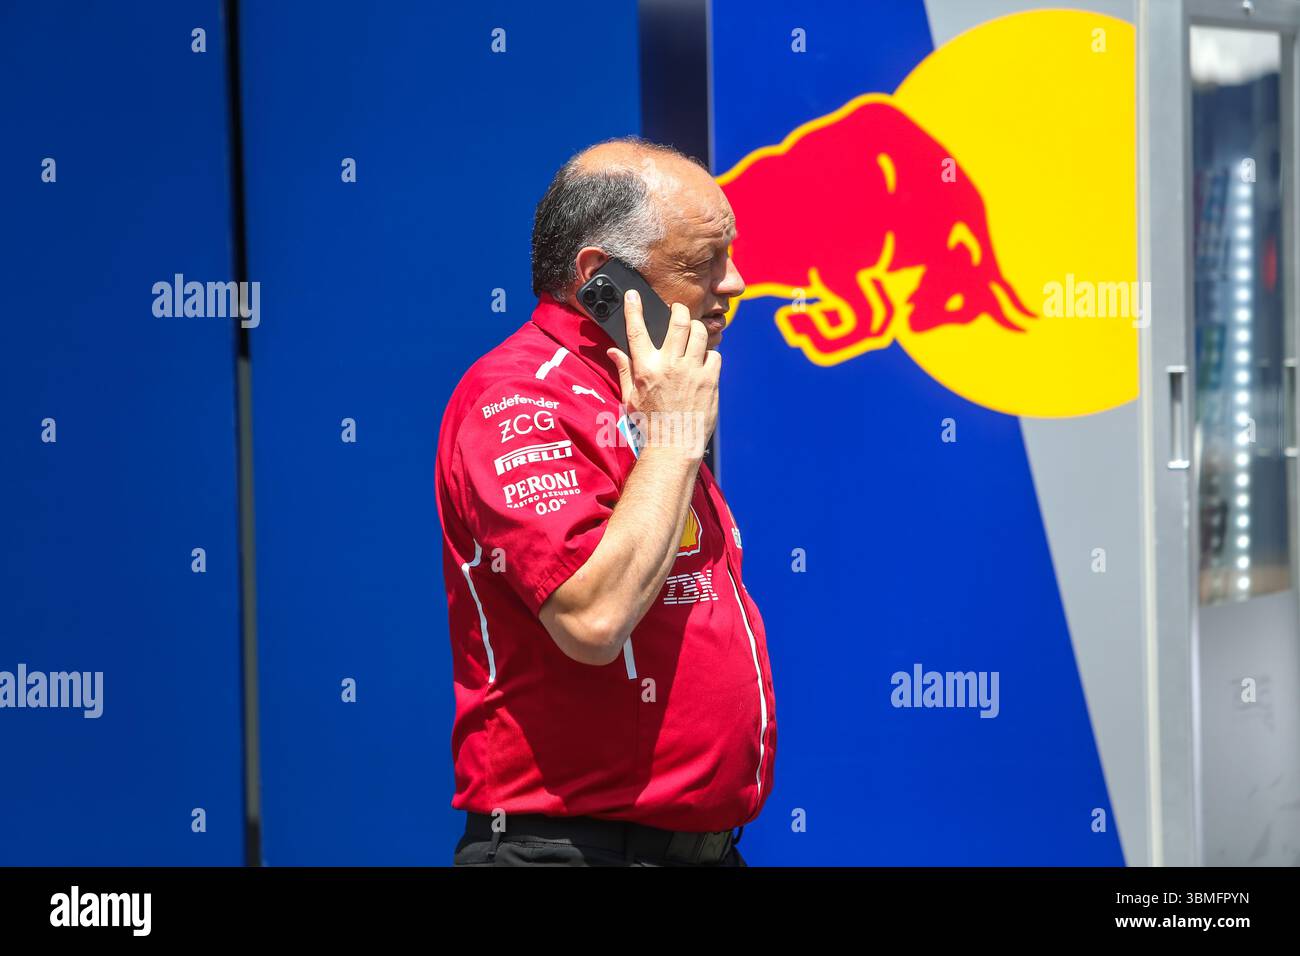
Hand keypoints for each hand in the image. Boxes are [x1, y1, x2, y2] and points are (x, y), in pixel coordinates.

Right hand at [606, 289, 719, 458]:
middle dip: (678, 310)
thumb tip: (613, 351)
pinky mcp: (710, 381)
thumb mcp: (630, 398)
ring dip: (696, 330)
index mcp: (646, 368)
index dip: (633, 309)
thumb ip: (624, 370)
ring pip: (700, 333)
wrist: (673, 446)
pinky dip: (709, 356)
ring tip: (692, 335)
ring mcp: (692, 372)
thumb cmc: (649, 424)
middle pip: (678, 321)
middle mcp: (670, 365)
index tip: (633, 295)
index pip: (637, 331)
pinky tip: (703, 363)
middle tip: (677, 311)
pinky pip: (715, 356)